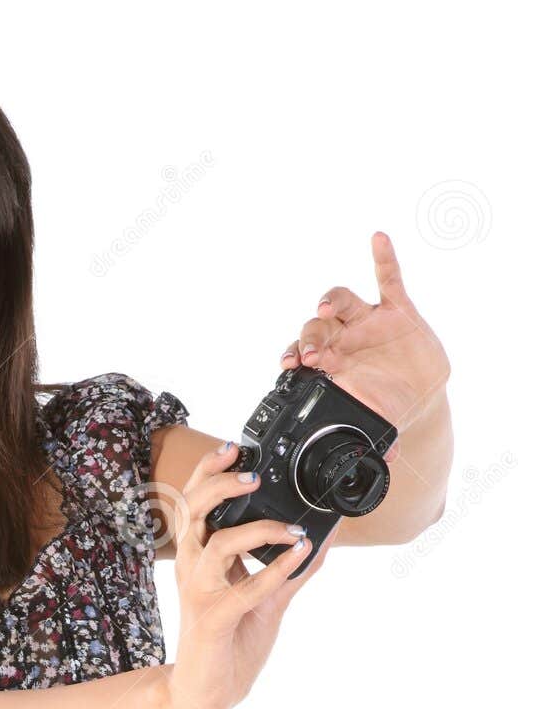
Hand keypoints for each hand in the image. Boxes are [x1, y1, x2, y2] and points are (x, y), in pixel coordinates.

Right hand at [167, 443, 339, 708]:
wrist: (209, 690)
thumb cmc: (230, 640)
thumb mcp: (266, 597)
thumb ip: (290, 569)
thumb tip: (323, 539)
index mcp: (200, 555)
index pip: (195, 501)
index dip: (210, 470)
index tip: (235, 448)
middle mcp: (193, 567)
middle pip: (193, 509)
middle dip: (221, 485)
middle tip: (254, 477)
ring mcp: (200, 592)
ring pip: (214, 544)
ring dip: (255, 529)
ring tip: (289, 526)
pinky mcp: (214, 619)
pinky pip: (243, 589)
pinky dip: (275, 570)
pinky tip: (299, 557)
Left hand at [280, 232, 450, 455]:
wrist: (418, 396)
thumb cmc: (387, 406)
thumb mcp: (376, 426)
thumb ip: (373, 441)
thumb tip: (385, 468)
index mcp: (332, 365)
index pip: (304, 352)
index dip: (294, 354)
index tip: (289, 366)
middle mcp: (343, 339)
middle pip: (317, 326)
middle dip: (309, 336)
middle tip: (309, 354)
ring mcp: (368, 322)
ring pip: (341, 301)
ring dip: (329, 302)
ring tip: (322, 307)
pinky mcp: (397, 311)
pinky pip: (388, 279)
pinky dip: (383, 258)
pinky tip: (378, 239)